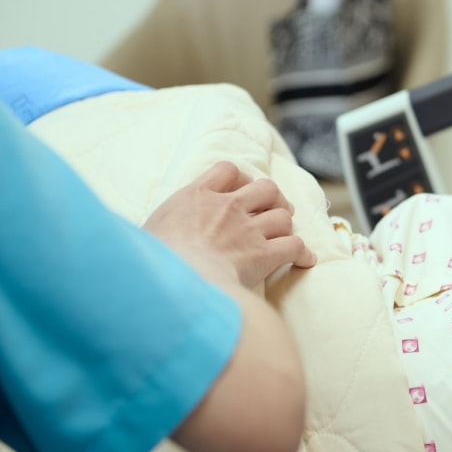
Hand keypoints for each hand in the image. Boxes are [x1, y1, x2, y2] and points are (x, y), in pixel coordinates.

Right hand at [143, 161, 316, 291]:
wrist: (174, 281)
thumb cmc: (152, 261)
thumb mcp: (148, 232)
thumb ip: (159, 226)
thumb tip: (150, 235)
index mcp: (196, 196)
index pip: (227, 170)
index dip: (239, 179)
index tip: (239, 190)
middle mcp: (227, 207)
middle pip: (265, 188)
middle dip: (272, 198)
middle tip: (271, 210)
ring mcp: (248, 230)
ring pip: (283, 215)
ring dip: (286, 224)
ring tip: (284, 233)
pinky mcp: (264, 254)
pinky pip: (294, 246)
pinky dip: (302, 253)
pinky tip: (304, 260)